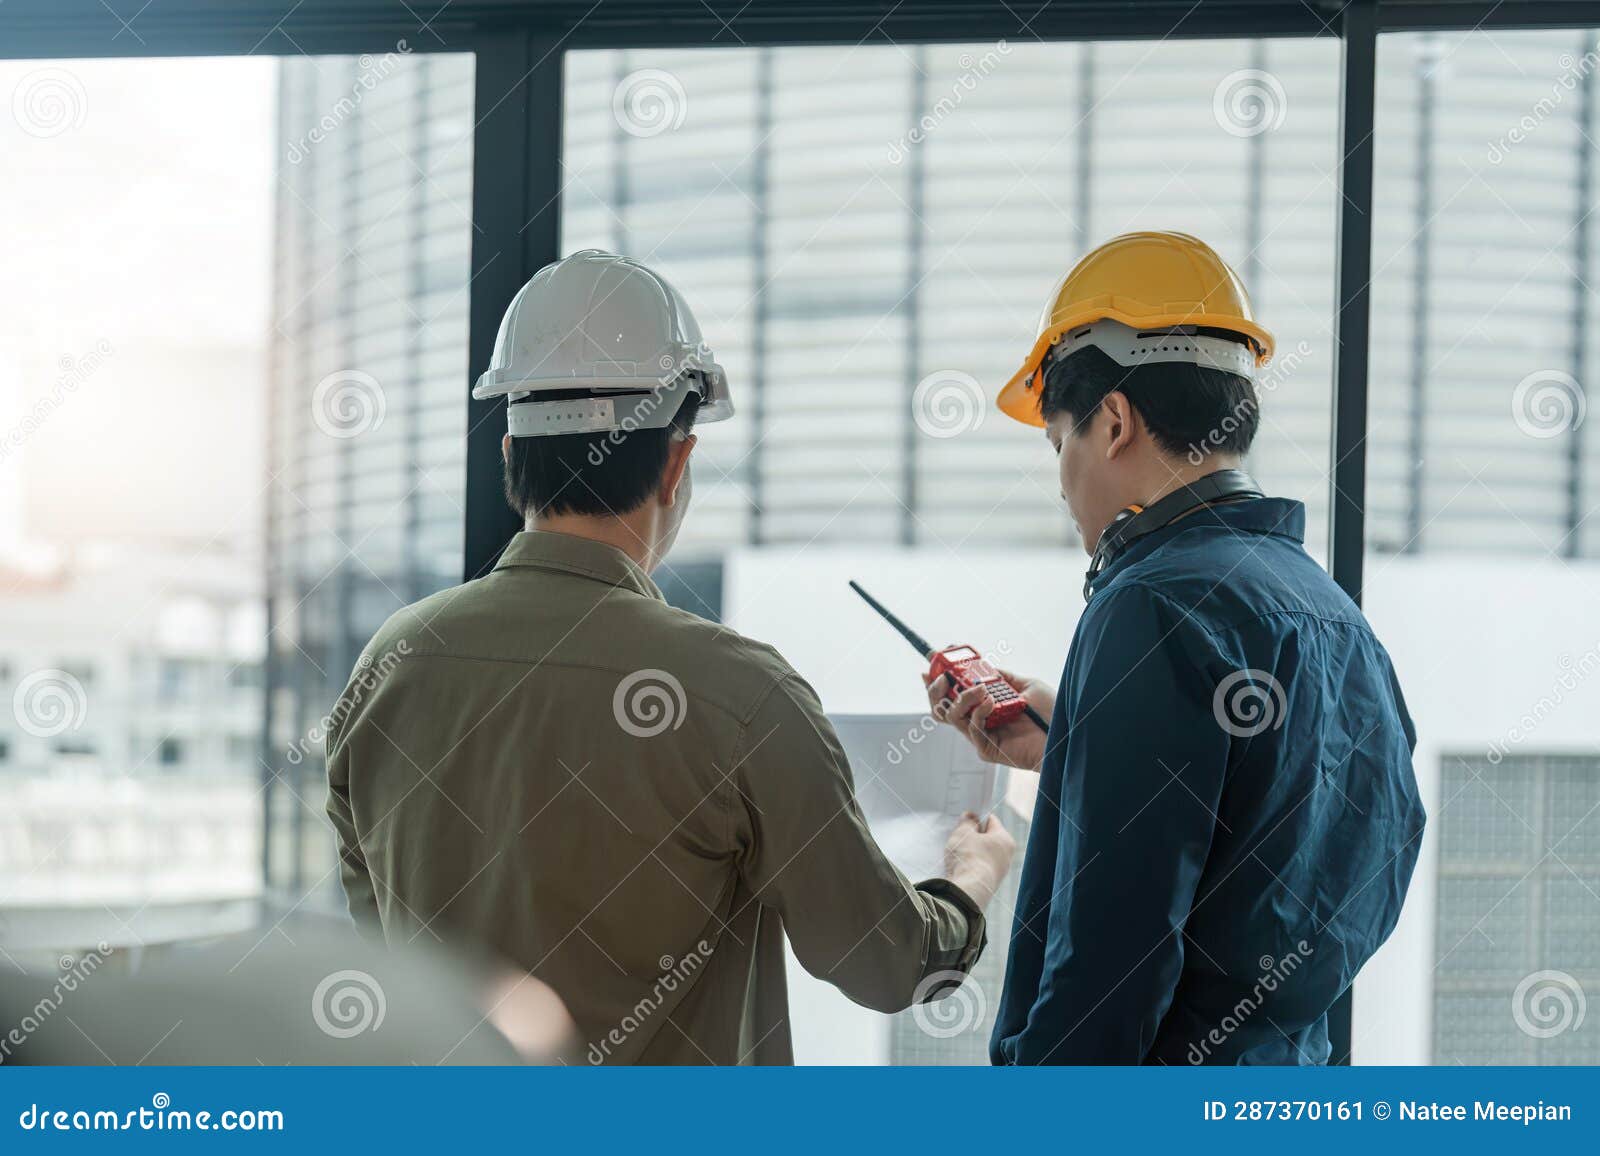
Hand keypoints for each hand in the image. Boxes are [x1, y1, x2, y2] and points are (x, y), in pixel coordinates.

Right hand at [924, 664, 1052, 770]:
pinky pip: (973, 730)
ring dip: (961, 697)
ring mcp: (981, 737)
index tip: (932, 663)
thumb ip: (1001, 677)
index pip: (950, 696)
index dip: (936, 681)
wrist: (1066, 732)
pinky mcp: (988, 750)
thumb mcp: (1024, 685)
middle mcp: (978, 722)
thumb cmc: (1050, 712)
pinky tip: (991, 701)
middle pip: (940, 709)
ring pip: (952, 716)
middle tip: (944, 677)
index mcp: (983, 707)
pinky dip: (978, 712)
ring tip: (980, 688)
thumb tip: (981, 666)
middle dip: (935, 690)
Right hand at [941, 812, 1015, 911]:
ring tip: (956, 854)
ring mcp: (999, 871)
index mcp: (1005, 840)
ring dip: (970, 852)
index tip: (964, 819)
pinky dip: (969, 866)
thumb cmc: (969, 858)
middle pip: (987, 838)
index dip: (976, 817)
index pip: (991, 820)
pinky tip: (959, 867)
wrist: (968, 891)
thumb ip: (967, 822)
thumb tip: (970, 817)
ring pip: (982, 854)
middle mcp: (1006, 855)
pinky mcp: (990, 883)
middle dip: (972, 836)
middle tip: (958, 836)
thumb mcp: (964, 833)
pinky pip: (979, 868)